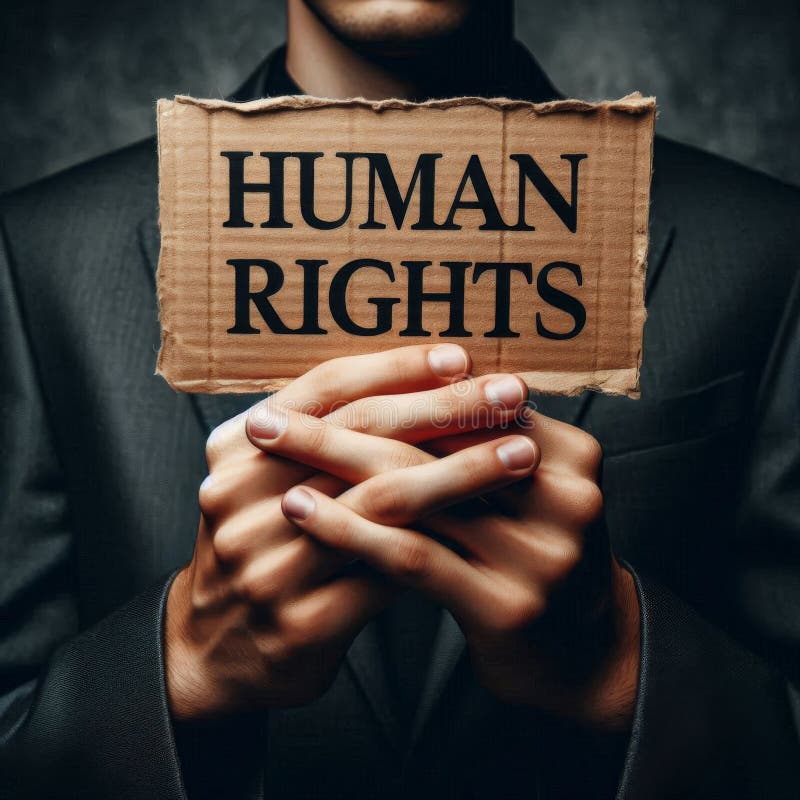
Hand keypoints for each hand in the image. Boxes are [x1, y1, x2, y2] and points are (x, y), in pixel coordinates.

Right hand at [165, 344, 527, 718]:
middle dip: (443, 410)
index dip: (396, 369)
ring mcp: (269, 565)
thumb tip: (424, 389)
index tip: (459, 358)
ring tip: (520, 453)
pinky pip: (385, 572)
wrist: (213, 649)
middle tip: (509, 394)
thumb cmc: (263, 546)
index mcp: (235, 451)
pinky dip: (442, 539)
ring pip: (381, 504)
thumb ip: (322, 437)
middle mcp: (242, 502)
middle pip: (358, 437)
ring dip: (461, 473)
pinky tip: (492, 523)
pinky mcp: (302, 624)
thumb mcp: (267, 479)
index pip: (325, 390)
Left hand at [268, 380, 639, 730]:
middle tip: (272, 414)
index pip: (464, 407)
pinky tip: (305, 513)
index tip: (321, 387)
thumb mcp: (526, 492)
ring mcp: (540, 555)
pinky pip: (413, 556)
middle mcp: (566, 497)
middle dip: (344, 422)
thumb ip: (479, 446)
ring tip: (274, 452)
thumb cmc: (534, 558)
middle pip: (435, 443)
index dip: (388, 394)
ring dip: (333, 466)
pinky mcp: (506, 606)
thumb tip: (401, 389)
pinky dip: (351, 530)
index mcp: (572, 455)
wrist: (589, 659)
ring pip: (418, 494)